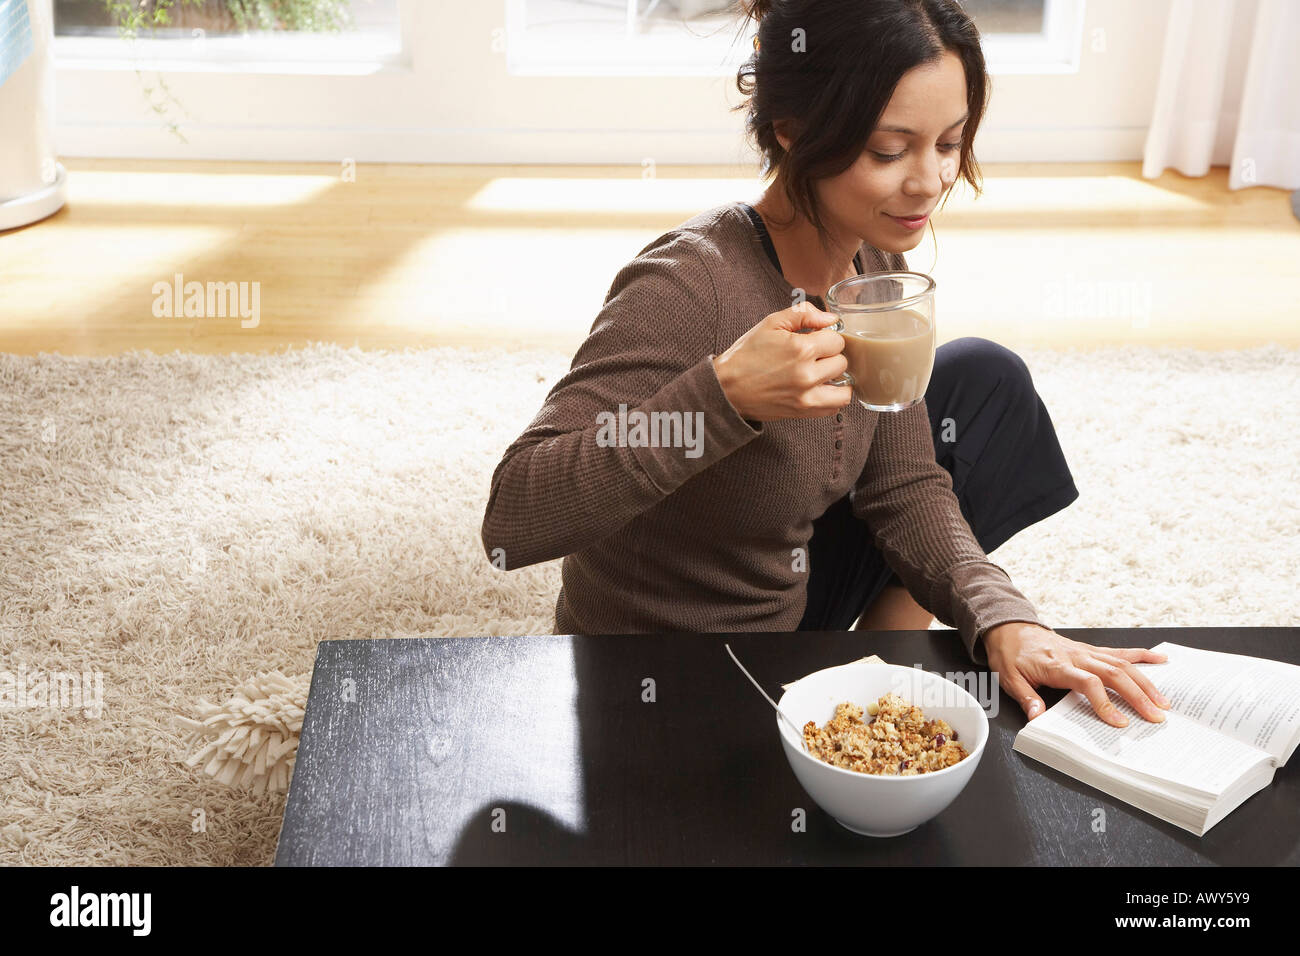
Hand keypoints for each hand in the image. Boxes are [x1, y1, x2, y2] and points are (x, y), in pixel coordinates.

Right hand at [712, 301, 851, 421]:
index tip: (814, 340)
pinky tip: (819, 388)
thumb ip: (803, 314)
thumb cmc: (746, 355)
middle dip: (830, 356)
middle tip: (814, 356)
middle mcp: (807, 374)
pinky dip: (832, 398)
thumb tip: (830, 318)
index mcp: (800, 349)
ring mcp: (806, 397)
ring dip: (837, 380)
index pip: (837, 340)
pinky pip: (834, 407)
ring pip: (845, 388)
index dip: (825, 337)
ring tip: (822, 374)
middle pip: (842, 362)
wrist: (727, 388)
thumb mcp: (770, 323)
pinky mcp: (803, 412)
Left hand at [983, 622, 1171, 726]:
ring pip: (1122, 664)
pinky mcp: (1090, 649)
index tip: (1119, 722)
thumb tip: (1037, 718)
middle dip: (1137, 696)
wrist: (1010, 628)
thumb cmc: (1011, 654)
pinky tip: (1160, 659)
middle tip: (1156, 716)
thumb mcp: (1009, 678)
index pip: (1088, 683)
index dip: (1105, 703)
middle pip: (1113, 674)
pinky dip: (1141, 655)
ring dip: (1145, 682)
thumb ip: (1026, 698)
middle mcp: (1077, 656)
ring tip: (1163, 701)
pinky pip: (1119, 651)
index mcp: (1058, 665)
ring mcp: (1086, 651)